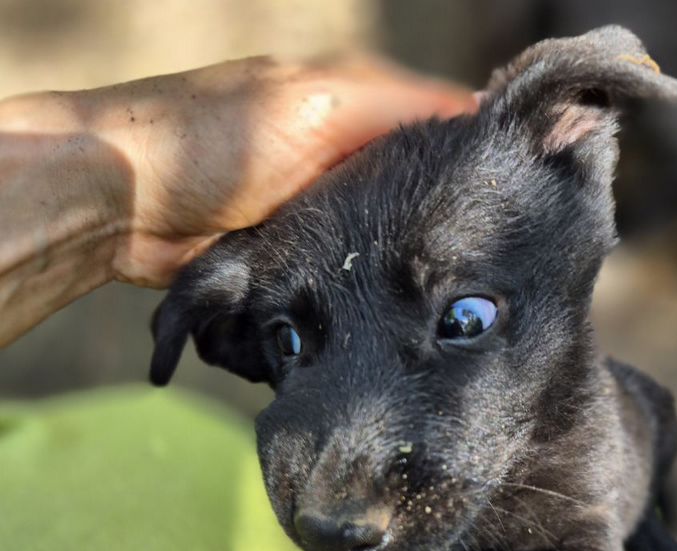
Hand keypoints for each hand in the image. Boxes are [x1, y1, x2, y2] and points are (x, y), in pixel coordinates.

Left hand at [72, 55, 473, 286]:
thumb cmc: (211, 142)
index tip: (519, 171)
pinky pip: (349, 262)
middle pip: (412, 177)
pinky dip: (373, 274)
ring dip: (413, 245)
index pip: (431, 115)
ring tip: (466, 272)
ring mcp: (317, 205)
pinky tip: (406, 290)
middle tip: (502, 235)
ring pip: (384, 224)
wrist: (126, 208)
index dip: (474, 139)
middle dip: (448, 201)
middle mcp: (337, 152)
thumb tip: (476, 108)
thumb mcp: (312, 105)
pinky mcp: (298, 251)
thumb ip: (393, 105)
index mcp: (345, 103)